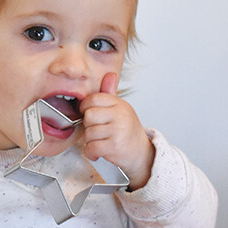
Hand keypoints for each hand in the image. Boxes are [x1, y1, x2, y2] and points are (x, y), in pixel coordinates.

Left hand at [80, 72, 154, 190]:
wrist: (141, 153)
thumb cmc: (127, 131)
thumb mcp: (120, 109)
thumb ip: (110, 94)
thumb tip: (109, 74)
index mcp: (120, 105)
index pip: (94, 98)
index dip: (86, 107)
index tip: (90, 115)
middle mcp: (120, 116)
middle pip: (89, 116)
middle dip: (89, 126)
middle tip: (97, 131)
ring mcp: (118, 131)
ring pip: (89, 134)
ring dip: (91, 142)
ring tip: (101, 142)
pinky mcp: (115, 146)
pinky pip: (91, 147)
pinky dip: (91, 153)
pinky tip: (98, 152)